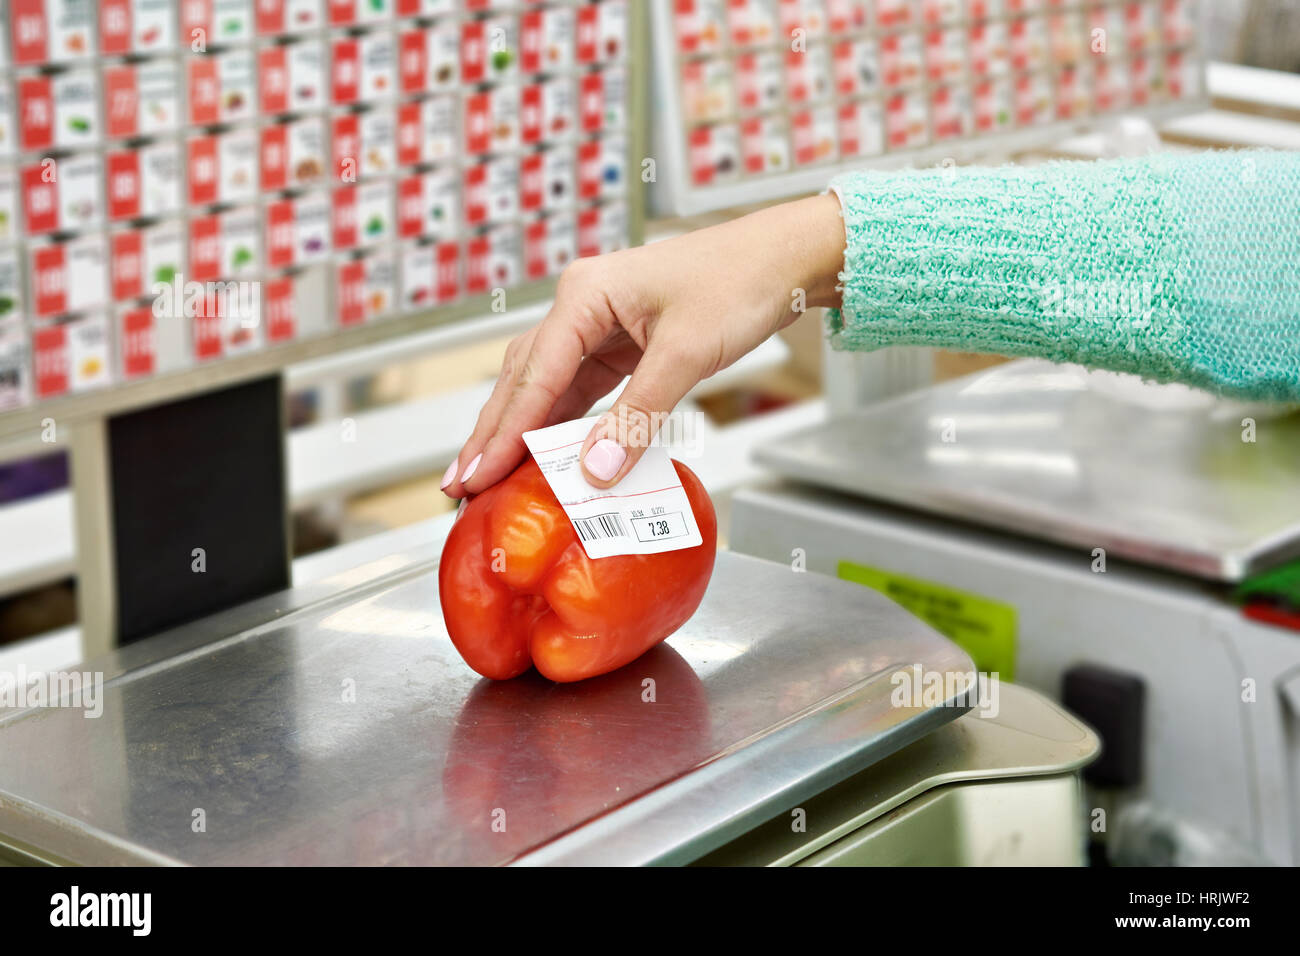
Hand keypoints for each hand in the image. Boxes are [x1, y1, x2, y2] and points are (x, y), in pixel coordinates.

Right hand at [443, 193, 845, 495]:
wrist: (783, 260)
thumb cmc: (738, 282)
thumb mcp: (686, 354)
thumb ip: (637, 415)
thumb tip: (595, 471)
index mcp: (584, 294)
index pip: (533, 375)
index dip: (504, 432)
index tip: (477, 474)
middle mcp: (581, 306)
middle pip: (524, 380)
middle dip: (493, 435)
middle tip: (460, 484)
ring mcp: (597, 325)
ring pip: (546, 388)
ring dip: (521, 433)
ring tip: (489, 479)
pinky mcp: (619, 344)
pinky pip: (579, 391)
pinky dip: (562, 425)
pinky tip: (546, 458)